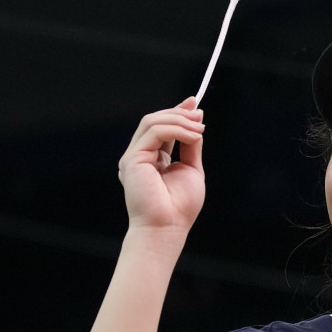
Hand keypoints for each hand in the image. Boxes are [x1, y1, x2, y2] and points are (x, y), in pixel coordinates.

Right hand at [118, 97, 205, 234]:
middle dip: (179, 113)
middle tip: (199, 115)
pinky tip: (192, 135)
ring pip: (153, 123)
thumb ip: (190, 146)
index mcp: (152, 159)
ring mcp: (133, 157)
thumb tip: (196, 123)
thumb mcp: (191, 169)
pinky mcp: (132, 159)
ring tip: (200, 127)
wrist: (168, 227)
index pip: (162, 128)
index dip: (177, 113)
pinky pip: (154, 133)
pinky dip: (176, 130)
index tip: (194, 104)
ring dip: (179, 120)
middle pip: (155, 121)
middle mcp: (139, 156)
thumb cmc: (179, 206)